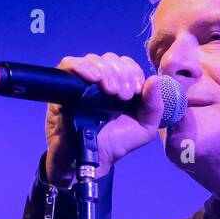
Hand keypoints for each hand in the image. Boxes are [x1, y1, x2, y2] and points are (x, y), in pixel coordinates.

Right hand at [44, 51, 164, 186]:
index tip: (134, 92)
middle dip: (121, 73)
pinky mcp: (64, 86)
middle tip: (122, 96)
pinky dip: (81, 66)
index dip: (133, 72)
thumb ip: (154, 107)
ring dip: (105, 71)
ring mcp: (82, 82)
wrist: (92, 159)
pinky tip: (93, 79)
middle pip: (111, 59)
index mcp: (121, 86)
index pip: (127, 64)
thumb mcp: (143, 129)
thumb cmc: (116, 144)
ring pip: (93, 60)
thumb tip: (154, 80)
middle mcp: (102, 82)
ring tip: (110, 92)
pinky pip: (69, 64)